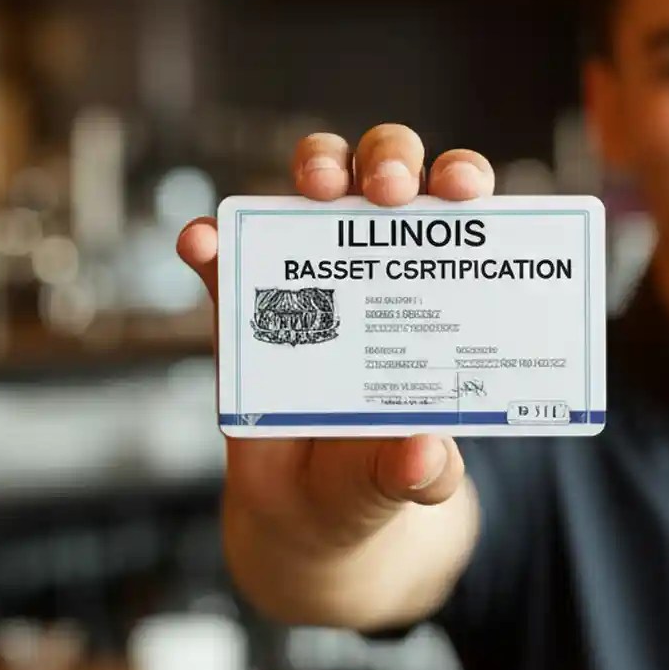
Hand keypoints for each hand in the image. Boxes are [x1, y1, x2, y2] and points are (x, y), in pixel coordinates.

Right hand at [176, 124, 495, 626]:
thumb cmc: (378, 475)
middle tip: (389, 189)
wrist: (309, 510)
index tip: (466, 192)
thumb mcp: (409, 479)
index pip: (460, 214)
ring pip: (313, 187)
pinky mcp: (245, 304)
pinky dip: (211, 242)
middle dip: (391, 159)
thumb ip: (424, 472)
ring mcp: (309, 275)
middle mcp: (377, 266)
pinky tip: (202, 242)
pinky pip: (224, 260)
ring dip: (316, 165)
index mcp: (438, 290)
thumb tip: (426, 455)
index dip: (464, 180)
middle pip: (389, 176)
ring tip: (315, 186)